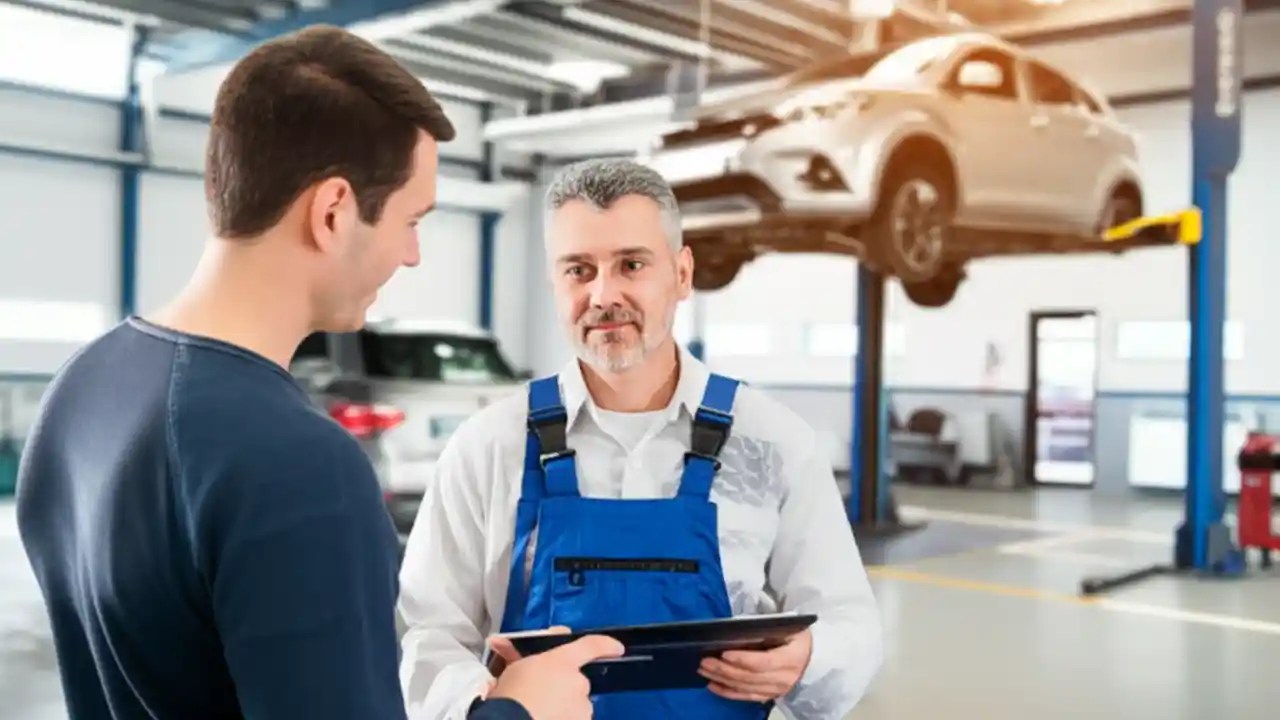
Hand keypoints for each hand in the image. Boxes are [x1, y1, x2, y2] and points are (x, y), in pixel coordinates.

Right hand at [486, 632, 624, 719]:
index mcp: (563, 662)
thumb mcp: (514, 667)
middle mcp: (578, 683)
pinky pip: (574, 719)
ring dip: (563, 706)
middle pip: (578, 682)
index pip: (592, 646)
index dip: (606, 645)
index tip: (617, 648)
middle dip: (563, 686)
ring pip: (577, 705)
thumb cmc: (510, 695)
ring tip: (540, 710)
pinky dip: (563, 718)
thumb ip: (525, 651)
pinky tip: (543, 717)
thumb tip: (532, 637)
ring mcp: (581, 709)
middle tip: (541, 692)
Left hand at [698, 628, 812, 703]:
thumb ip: (767, 628)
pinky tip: (713, 685)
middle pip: (750, 677)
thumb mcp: (788, 626)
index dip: (743, 659)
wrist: (815, 657)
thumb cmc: (797, 636)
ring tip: (704, 670)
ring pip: (745, 688)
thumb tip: (737, 627)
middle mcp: (784, 678)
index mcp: (791, 658)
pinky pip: (746, 697)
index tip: (724, 653)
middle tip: (704, 661)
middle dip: (724, 669)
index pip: (764, 662)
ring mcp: (777, 690)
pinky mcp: (770, 695)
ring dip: (722, 679)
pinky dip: (728, 692)